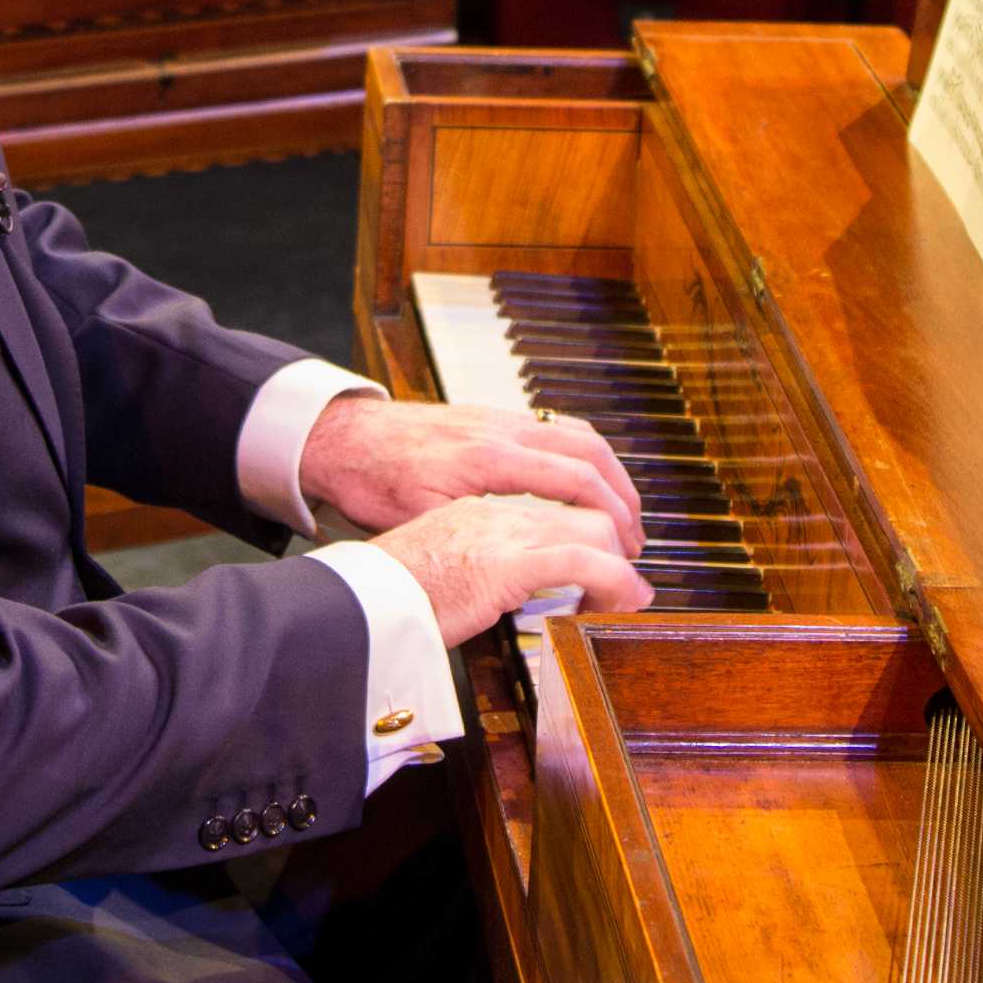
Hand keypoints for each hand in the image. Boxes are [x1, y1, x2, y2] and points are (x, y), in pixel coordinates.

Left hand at [298, 396, 644, 554]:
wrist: (345, 436)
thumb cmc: (374, 480)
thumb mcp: (417, 518)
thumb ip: (469, 534)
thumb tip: (511, 564)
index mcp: (489, 459)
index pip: (574, 480)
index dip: (610, 515)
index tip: (627, 548)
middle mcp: (503, 431)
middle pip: (590, 453)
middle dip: (623, 496)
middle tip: (637, 538)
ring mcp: (501, 420)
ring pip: (578, 435)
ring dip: (609, 473)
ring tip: (622, 513)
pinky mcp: (494, 418)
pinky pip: (557, 427)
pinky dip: (584, 453)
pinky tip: (586, 481)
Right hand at [366, 496, 654, 646]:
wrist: (350, 588)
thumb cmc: (382, 573)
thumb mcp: (433, 535)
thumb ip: (471, 537)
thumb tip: (494, 565)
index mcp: (480, 486)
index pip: (558, 464)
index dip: (595, 493)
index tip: (611, 526)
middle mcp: (499, 501)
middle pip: (586, 488)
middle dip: (622, 522)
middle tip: (633, 561)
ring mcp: (505, 528)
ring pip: (594, 524)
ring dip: (624, 557)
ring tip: (632, 590)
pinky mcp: (506, 564)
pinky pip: (582, 563)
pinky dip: (614, 580)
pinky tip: (624, 600)